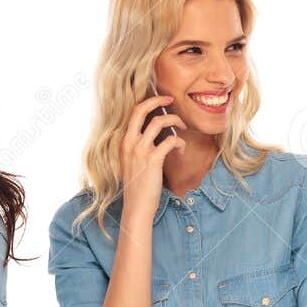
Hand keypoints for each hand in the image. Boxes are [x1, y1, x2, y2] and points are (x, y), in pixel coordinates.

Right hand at [119, 95, 184, 224]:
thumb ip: (139, 147)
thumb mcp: (132, 162)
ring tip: (183, 127)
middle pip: (142, 109)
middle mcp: (130, 143)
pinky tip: (181, 148)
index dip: (149, 102)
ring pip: (159, 122)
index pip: (134, 112)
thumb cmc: (138, 186)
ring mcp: (140, 151)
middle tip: (171, 100)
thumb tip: (156, 133)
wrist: (137, 206)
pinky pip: (170, 140)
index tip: (162, 100)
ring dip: (175, 121)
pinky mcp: (153, 160)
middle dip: (158, 100)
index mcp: (124, 142)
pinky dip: (179, 142)